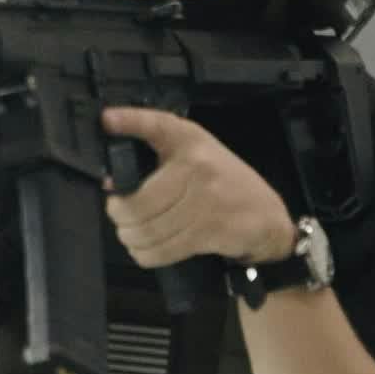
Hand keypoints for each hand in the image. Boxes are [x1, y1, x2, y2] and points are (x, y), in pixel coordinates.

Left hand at [100, 106, 298, 269]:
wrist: (266, 215)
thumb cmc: (224, 183)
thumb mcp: (197, 156)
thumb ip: (158, 160)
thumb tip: (110, 182)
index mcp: (191, 141)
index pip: (158, 125)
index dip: (131, 121)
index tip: (107, 119)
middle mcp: (198, 167)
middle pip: (138, 202)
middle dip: (119, 216)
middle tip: (119, 216)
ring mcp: (206, 200)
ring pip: (147, 229)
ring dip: (130, 238)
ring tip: (131, 234)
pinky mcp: (210, 231)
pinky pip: (163, 249)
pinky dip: (146, 254)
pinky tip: (145, 248)